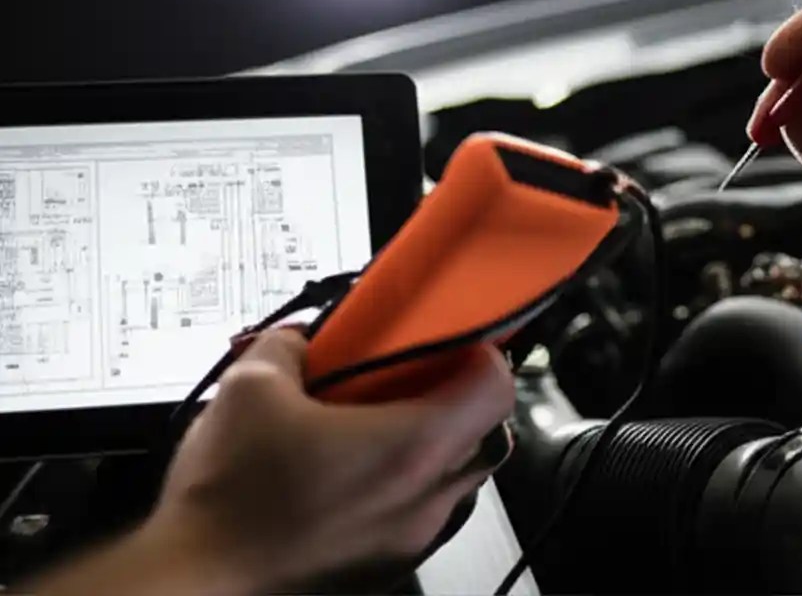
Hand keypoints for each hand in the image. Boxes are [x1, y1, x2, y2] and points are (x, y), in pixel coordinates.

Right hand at [149, 328, 514, 592]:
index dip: (479, 352)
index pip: (496, 386)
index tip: (450, 341)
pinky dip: (401, 486)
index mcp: (414, 447)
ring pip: (453, 477)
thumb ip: (289, 346)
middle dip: (453, 398)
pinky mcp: (387, 565)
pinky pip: (419, 513)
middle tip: (409, 378)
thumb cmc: (230, 501)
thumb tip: (300, 340)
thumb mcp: (250, 389)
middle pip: (484, 433)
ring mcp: (413, 538)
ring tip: (371, 425)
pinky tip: (348, 473)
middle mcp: (428, 499)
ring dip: (427, 445)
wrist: (196, 585)